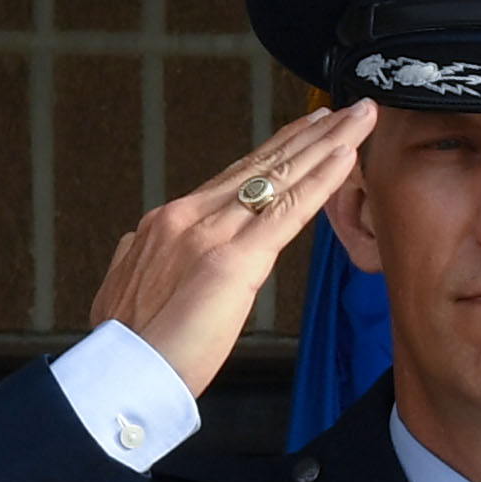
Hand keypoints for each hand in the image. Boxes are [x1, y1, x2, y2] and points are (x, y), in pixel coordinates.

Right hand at [88, 99, 377, 392]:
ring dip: (325, 144)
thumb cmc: (129, 343)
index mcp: (168, 222)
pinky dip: (321, 181)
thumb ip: (144, 258)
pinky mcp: (235, 259)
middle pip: (261, 165)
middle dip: (308, 134)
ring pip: (280, 176)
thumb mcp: (129, 285)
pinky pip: (288, 210)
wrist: (122, 371)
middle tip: (345, 110)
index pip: (234, 178)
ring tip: (358, 119)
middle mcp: (189, 215)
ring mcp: (211, 232)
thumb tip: (142, 246)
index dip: (274, 151)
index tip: (303, 131)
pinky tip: (345, 159)